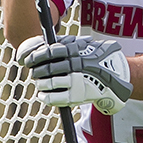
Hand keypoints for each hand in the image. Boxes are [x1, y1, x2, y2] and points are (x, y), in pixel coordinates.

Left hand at [16, 34, 132, 114]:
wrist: (114, 75)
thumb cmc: (93, 58)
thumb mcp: (80, 45)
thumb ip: (62, 44)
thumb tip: (38, 45)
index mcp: (74, 51)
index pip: (47, 52)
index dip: (34, 56)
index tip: (28, 59)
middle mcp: (74, 65)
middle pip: (46, 68)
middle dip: (36, 71)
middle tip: (34, 72)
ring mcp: (75, 81)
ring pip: (48, 83)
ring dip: (40, 83)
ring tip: (39, 82)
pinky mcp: (76, 96)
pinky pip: (54, 98)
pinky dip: (45, 96)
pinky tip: (43, 94)